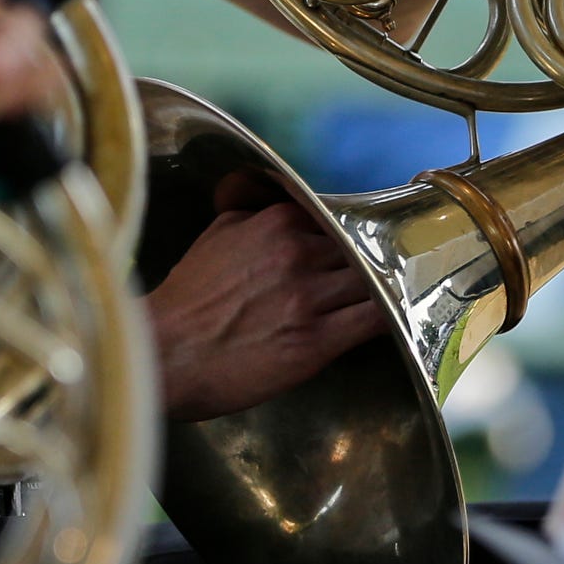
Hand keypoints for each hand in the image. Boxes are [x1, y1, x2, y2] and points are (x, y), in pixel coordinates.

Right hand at [147, 176, 386, 422]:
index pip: (336, 219)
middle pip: (361, 249)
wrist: (166, 353)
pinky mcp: (317, 340)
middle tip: (381, 273)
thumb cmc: (186, 299)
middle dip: (371, 262)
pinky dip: (390, 315)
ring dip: (385, 288)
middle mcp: (299, 252)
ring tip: (393, 295)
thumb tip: (282, 209)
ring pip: (374, 282)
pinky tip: (397, 318)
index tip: (357, 246)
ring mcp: (310, 297)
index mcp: (277, 222)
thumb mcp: (217, 235)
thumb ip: (255, 216)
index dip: (349, 236)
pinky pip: (374, 319)